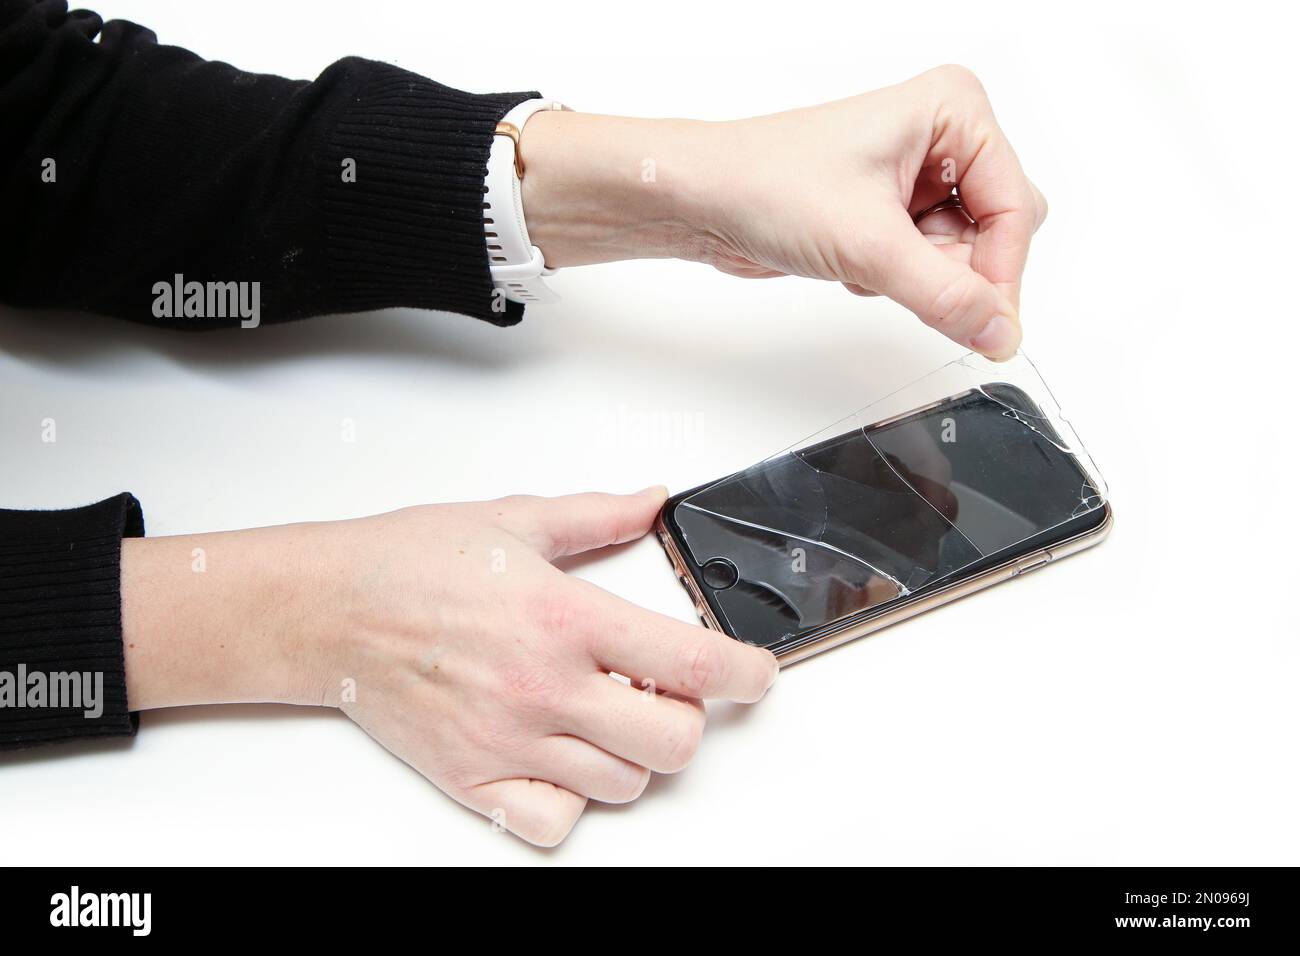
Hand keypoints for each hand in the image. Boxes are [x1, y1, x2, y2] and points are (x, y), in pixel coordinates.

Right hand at [121, 487, 778, 845]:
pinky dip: (572, 800)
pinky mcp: (473, 777)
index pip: (690, 663)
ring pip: (623, 784)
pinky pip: (553, 822)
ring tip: (604, 714)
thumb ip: (598, 515)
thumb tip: (652, 502)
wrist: (328, 609)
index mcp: (565, 617)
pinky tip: (560, 758)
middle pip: (672, 742)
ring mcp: (509, 741)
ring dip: (633, 754)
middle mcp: (544, 687)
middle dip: (688, 719)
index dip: (744, 674)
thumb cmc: (409, 563)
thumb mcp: (514, 519)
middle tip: (664, 690)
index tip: (754, 674)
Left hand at [521, 65, 1045, 359]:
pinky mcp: (892, 213)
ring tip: (866, 262)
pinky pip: (929, 266)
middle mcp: (942, 137)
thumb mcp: (868, 246)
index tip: (991, 324)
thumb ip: (945, 295)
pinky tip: (854, 265)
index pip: (1017, 205)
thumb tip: (999, 330)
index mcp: (953, 110)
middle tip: (907, 280)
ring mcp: (918, 176)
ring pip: (965, 255)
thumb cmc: (765, 183)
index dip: (1003, 271)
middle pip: (1000, 229)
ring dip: (923, 278)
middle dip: (959, 269)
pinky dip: (900, 281)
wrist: (702, 200)